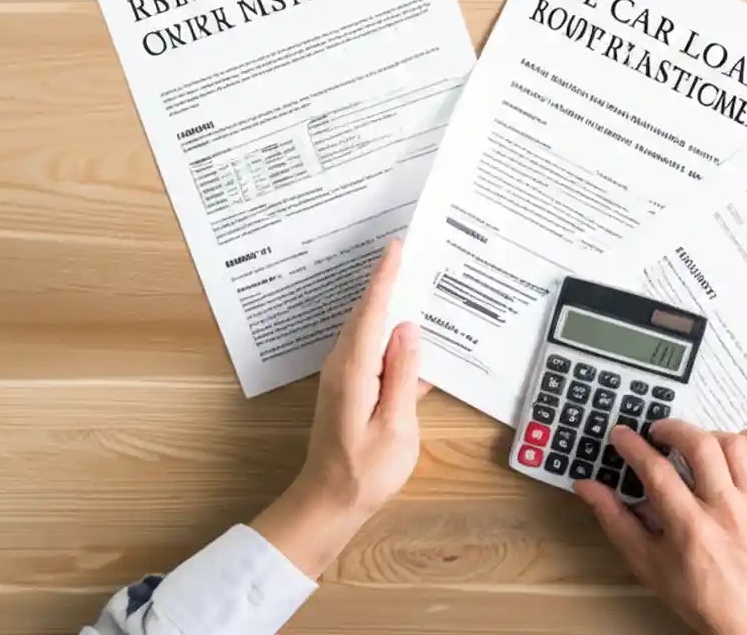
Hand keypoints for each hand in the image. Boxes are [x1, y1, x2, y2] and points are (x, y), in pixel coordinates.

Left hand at [252, 239, 431, 577]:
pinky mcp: (350, 389)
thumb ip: (403, 374)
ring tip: (417, 284)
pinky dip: (392, 339)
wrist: (330, 501)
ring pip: (369, 331)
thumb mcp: (396, 424)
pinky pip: (373, 352)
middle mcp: (343, 365)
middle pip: (368, 314)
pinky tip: (414, 342)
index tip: (396, 246)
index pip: (372, 312)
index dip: (385, 277)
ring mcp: (344, 377)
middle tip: (411, 253)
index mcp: (354, 370)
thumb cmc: (365, 470)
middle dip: (387, 282)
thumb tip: (409, 329)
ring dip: (391, 308)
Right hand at [575, 422, 746, 634]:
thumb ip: (616, 520)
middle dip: (672, 429)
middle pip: (699, 445)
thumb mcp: (647, 562)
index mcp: (690, 528)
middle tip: (657, 433)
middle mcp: (726, 509)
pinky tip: (738, 447)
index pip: (656, 471)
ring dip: (709, 435)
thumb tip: (588, 487)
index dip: (633, 446)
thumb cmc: (700, 595)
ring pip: (735, 444)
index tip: (622, 435)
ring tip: (694, 445)